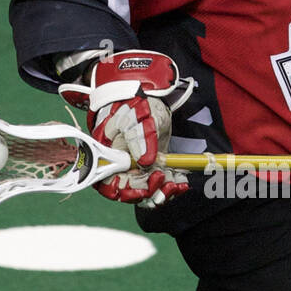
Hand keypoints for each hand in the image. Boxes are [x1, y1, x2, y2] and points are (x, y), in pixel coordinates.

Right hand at [60, 50, 190, 206]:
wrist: (147, 99)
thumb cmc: (134, 105)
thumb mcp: (136, 117)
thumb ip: (140, 138)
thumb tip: (144, 162)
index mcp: (108, 156)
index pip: (112, 183)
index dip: (128, 190)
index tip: (146, 186)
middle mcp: (121, 166)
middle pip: (131, 192)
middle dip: (151, 191)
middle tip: (167, 183)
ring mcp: (137, 168)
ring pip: (147, 191)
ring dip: (163, 192)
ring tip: (178, 184)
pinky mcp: (152, 168)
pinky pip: (159, 184)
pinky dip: (171, 185)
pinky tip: (181, 180)